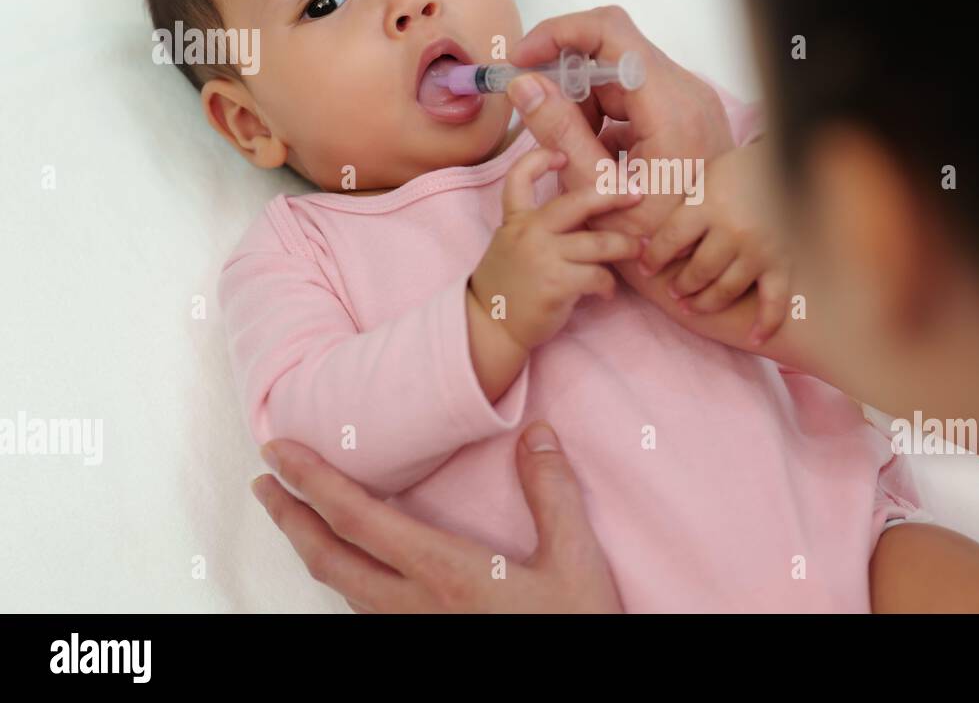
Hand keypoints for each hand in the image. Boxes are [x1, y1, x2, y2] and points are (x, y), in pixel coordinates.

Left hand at [251, 423, 623, 612]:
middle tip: (264, 479)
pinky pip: (365, 610)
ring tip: (298, 515)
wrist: (580, 686)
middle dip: (288, 515)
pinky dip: (344, 576)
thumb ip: (551, 493)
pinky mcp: (425, 644)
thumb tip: (536, 434)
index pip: (359, 520)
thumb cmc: (575, 627)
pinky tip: (354, 568)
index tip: (278, 451)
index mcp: (445, 574)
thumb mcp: (575, 560)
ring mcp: (415, 632)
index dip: (312, 482)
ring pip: (342, 588)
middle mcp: (415, 606)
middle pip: (329, 557)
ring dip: (311, 546)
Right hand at [470, 148, 642, 352]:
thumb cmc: (509, 286)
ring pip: (600, 243)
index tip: (563, 156)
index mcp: (517, 220)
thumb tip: (582, 213)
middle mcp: (529, 232)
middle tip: (638, 194)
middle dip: (614, 195)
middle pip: (579, 202)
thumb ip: (539, 225)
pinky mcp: (556, 284)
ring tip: (639, 250)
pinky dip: (608, 285)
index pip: (519, 177)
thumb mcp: (513, 245)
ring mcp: (543, 257)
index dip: (539, 159)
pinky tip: (606, 293)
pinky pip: (598, 276)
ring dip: (626, 246)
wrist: (490, 326)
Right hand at [506, 5, 735, 237]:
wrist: (707, 264)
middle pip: (614, 49)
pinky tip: (595, 153)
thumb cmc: (657, 240)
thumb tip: (523, 85)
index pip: (610, 32)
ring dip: (585, 99)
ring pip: (622, 74)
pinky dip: (606, 114)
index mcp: (669, 106)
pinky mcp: (687, 115)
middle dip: (567, 74)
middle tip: (536, 107)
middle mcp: (686, 93)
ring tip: (571, 146)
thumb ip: (559, 132)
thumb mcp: (597, 188)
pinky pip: (638, 95)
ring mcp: (690, 102)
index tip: (523, 59)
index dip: (559, 34)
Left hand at [638, 141, 791, 344]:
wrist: (790, 166)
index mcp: (707, 204)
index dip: (653, 258)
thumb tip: (651, 241)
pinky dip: (767, 323)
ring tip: (692, 305)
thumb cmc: (738, 172)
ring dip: (705, 303)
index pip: (669, 240)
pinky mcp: (784, 262)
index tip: (645, 267)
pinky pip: (775, 300)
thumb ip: (681, 208)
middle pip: (697, 271)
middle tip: (673, 291)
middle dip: (680, 285)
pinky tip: (755, 338)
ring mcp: (760, 249)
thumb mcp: (704, 179)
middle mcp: (732, 229)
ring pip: (725, 290)